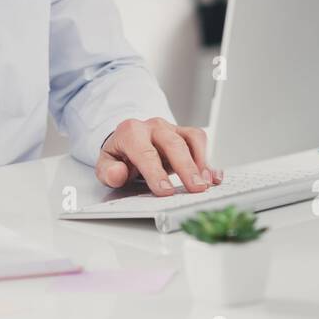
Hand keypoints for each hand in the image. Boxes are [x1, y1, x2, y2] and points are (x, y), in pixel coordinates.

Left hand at [95, 117, 222, 195]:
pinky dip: (208, 158)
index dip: (155, 172)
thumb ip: (109, 172)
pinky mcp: (184, 133)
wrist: (127, 142)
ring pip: (190, 138)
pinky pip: (199, 140)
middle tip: (195, 188)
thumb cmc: (120, 156)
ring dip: (201, 161)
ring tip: (206, 183)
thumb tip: (118, 173)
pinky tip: (213, 176)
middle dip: (185, 167)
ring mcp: (171, 128)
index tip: (165, 191)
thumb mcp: (106, 165)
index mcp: (130, 132)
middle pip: (172, 143)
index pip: (144, 151)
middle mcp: (153, 127)